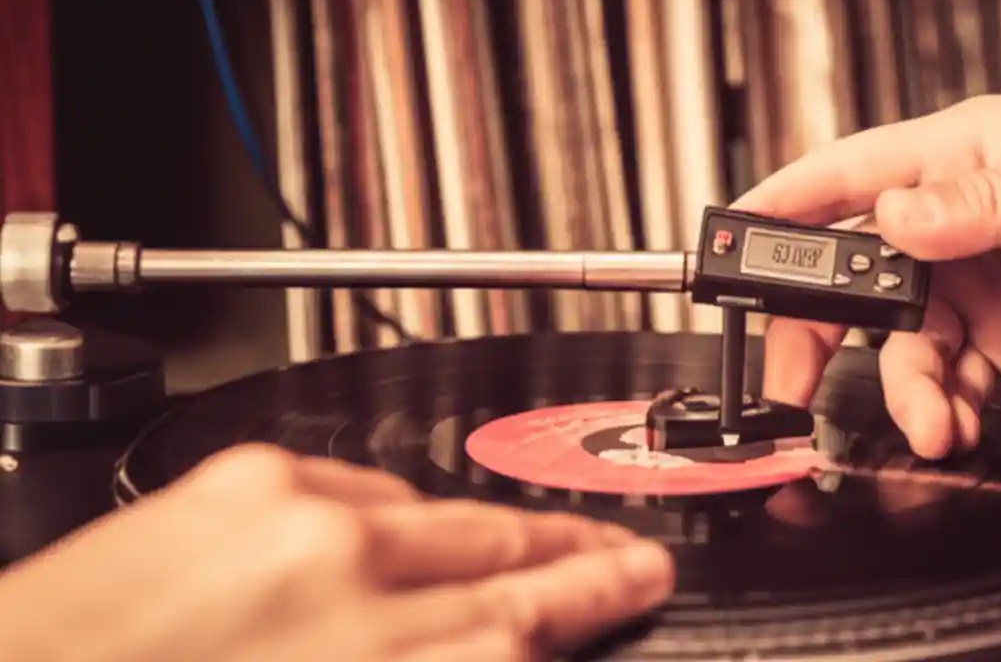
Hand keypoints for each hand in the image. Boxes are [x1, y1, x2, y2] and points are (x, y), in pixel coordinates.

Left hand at [0, 444, 673, 660]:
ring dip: (500, 527)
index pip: (526, 625)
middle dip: (575, 553)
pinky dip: (398, 508)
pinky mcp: (244, 480)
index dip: (596, 597)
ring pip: (442, 514)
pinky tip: (409, 525)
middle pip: (504, 557)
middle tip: (622, 549)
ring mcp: (298, 525)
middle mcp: (352, 594)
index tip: (634, 578)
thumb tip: (487, 642)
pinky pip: (360, 483)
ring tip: (542, 533)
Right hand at [733, 91, 1000, 458]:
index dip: (780, 206)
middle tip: (796, 378)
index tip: (729, 237)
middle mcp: (949, 221)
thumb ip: (986, 204)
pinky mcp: (998, 330)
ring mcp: (970, 279)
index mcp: (955, 158)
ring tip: (928, 421)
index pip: (847, 176)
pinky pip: (951, 375)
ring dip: (903, 388)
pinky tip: (955, 421)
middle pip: (851, 275)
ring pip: (902, 342)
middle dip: (815, 330)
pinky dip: (945, 405)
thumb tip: (900, 219)